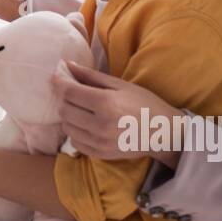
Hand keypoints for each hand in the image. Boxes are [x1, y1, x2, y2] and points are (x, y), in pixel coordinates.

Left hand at [52, 61, 183, 166]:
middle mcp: (100, 124)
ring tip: (81, 109)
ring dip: (69, 116)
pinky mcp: (100, 154)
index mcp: (105, 103)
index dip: (59, 82)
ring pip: (67, 127)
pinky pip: (75, 142)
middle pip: (64, 109)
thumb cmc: (144, 104)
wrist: (164, 133)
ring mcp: (99, 142)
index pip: (69, 92)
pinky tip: (87, 124)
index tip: (57, 77)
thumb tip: (68, 66)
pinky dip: (76, 132)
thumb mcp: (120, 85)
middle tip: (72, 92)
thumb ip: (91, 76)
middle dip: (64, 99)